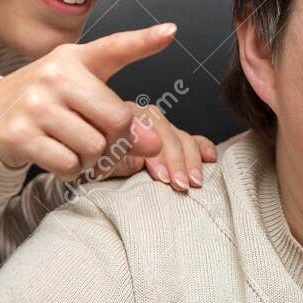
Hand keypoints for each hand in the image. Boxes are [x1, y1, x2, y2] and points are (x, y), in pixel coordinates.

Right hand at [0, 23, 182, 180]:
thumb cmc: (50, 102)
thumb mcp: (82, 91)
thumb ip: (123, 113)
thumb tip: (155, 145)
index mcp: (74, 58)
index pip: (114, 48)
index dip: (144, 41)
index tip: (170, 31)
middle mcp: (55, 75)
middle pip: (117, 121)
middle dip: (115, 138)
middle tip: (97, 134)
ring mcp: (35, 105)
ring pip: (94, 147)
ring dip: (91, 156)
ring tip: (73, 142)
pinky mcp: (21, 134)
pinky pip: (69, 164)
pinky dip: (71, 167)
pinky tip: (57, 152)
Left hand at [96, 100, 217, 190]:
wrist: (91, 165)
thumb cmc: (95, 166)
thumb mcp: (100, 165)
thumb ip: (117, 159)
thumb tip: (140, 159)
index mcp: (122, 118)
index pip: (146, 127)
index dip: (157, 153)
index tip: (162, 176)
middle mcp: (142, 117)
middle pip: (166, 130)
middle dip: (177, 159)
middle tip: (180, 184)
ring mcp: (159, 128)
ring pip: (181, 136)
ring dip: (191, 160)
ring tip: (194, 182)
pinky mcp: (172, 140)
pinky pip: (193, 139)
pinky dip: (203, 147)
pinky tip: (211, 158)